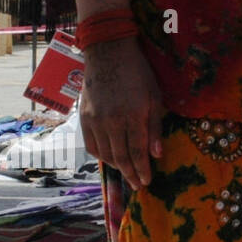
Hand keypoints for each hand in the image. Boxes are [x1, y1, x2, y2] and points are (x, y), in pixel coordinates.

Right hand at [78, 36, 164, 189]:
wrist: (108, 55)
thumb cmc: (138, 74)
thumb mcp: (155, 97)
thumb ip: (155, 127)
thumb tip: (157, 154)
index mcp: (133, 116)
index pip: (137, 151)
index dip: (142, 169)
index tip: (147, 182)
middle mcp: (112, 121)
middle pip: (121, 156)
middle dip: (130, 173)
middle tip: (138, 185)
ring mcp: (95, 121)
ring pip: (105, 153)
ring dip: (116, 167)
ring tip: (127, 175)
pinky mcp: (84, 118)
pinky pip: (91, 144)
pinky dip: (101, 156)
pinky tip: (110, 160)